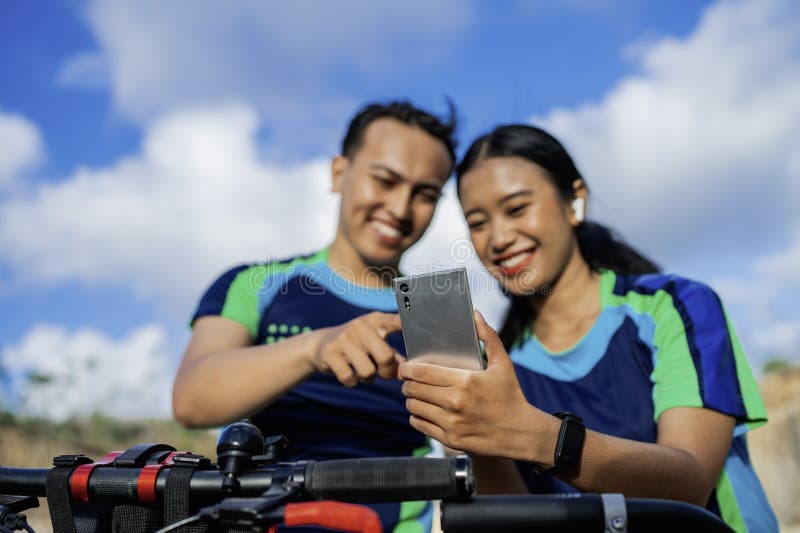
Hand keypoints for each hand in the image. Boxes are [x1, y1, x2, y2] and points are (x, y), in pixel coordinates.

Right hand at [311, 311, 402, 386]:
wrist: (320, 345)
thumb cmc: (358, 346)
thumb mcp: (376, 344)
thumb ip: (394, 357)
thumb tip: (407, 372)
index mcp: (376, 320)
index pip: (397, 321)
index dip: (410, 327)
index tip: (421, 332)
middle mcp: (361, 326)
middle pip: (386, 357)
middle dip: (388, 371)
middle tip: (384, 373)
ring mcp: (344, 338)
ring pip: (368, 372)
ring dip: (368, 379)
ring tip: (364, 372)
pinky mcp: (329, 353)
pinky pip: (349, 378)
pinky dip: (352, 382)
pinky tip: (349, 373)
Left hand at [399, 311, 544, 458]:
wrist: (521, 433)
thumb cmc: (511, 395)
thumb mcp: (503, 364)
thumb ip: (488, 337)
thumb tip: (475, 315)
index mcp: (465, 381)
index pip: (422, 372)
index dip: (408, 368)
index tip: (406, 367)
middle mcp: (455, 402)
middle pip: (413, 389)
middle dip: (407, 383)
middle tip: (409, 380)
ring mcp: (451, 423)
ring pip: (414, 407)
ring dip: (411, 399)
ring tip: (416, 394)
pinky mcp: (450, 440)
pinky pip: (420, 424)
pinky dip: (417, 416)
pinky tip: (424, 410)